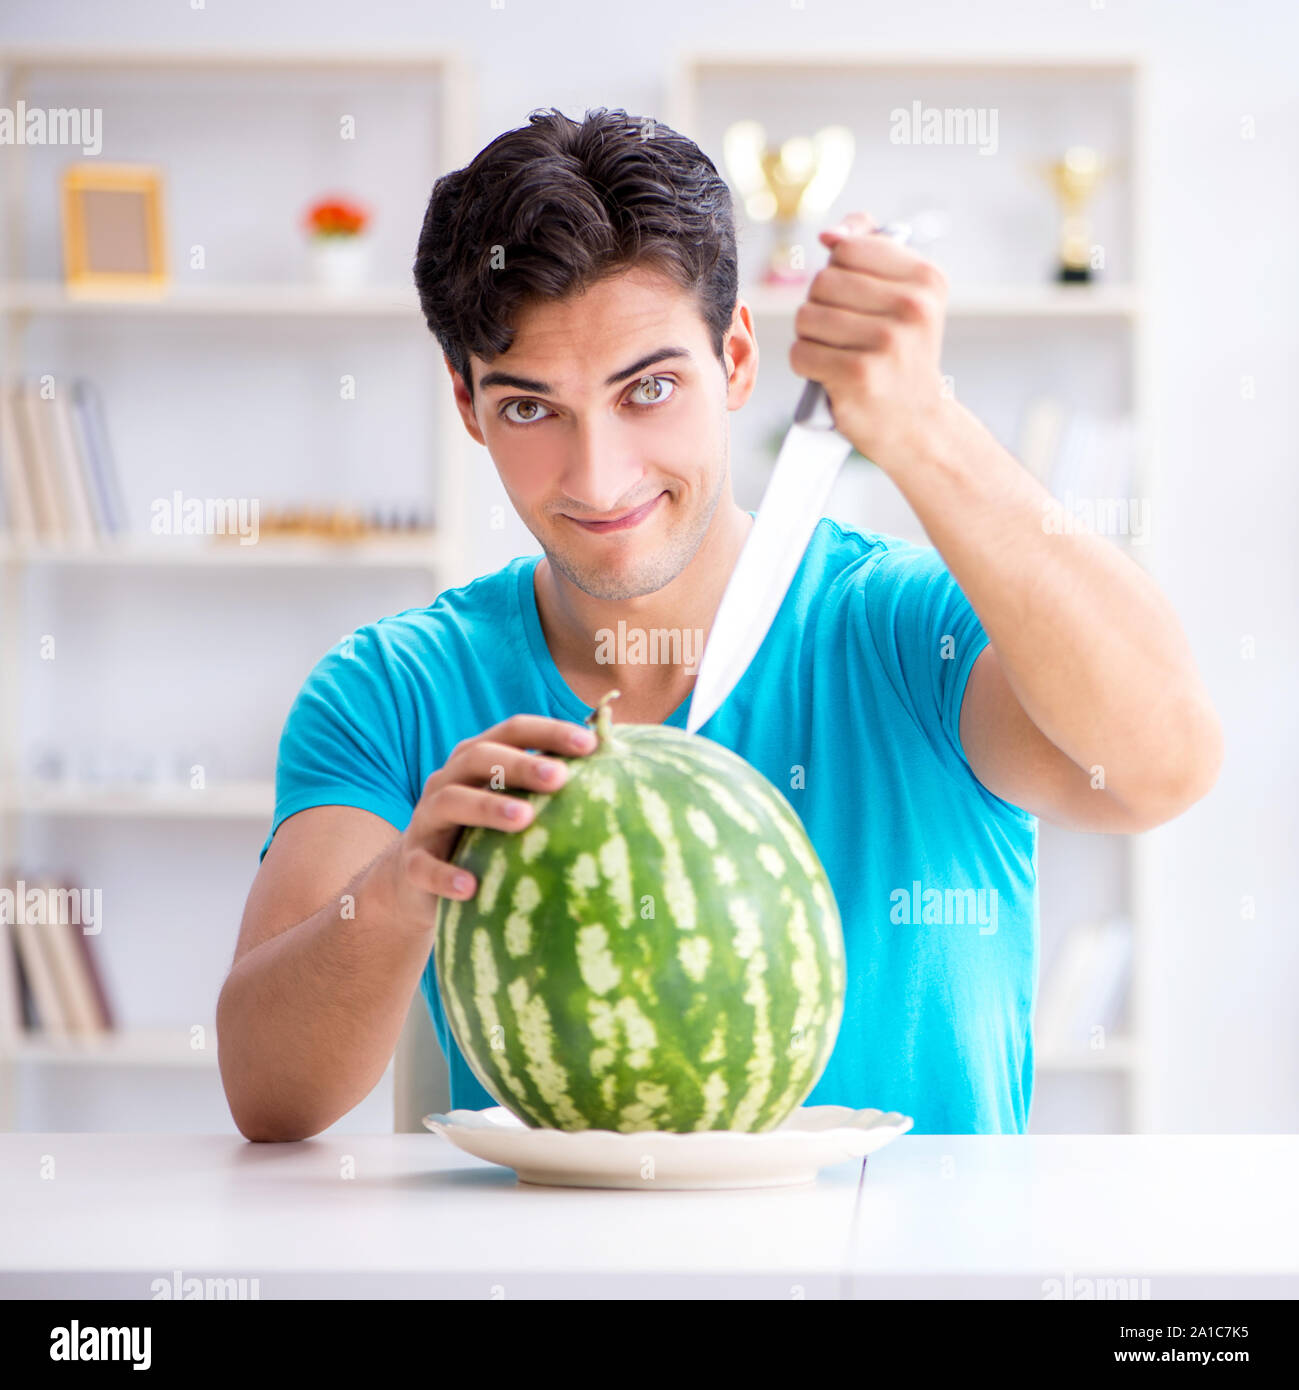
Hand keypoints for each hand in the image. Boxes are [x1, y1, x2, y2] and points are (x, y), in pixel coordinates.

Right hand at [375, 713, 598, 930]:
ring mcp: (426, 820)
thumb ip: (549, 787)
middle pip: (480, 756)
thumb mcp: (512, 807)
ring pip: (452, 802)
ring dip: (488, 807)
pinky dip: (446, 876)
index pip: (513, 729)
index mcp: (477, 759)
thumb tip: (618, 769)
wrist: (415, 883)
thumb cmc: (484, 837)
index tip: (592, 743)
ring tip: (524, 820)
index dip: (550, 732)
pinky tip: (471, 887)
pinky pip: (423, 866)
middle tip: (561, 777)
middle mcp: (448, 780)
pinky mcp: (411, 863)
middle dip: (521, 764)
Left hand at [789, 210, 950, 472]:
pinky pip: (801, 352)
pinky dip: (806, 364)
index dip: (837, 271)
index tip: (854, 298)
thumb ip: (872, 251)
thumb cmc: (902, 356)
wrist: (917, 425)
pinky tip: (828, 373)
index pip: (848, 248)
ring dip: (810, 337)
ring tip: (836, 352)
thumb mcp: (906, 297)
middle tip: (842, 332)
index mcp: (926, 279)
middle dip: (820, 306)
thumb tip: (830, 234)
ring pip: (807, 316)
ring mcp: (887, 342)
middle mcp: (913, 307)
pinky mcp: (858, 375)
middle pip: (822, 281)